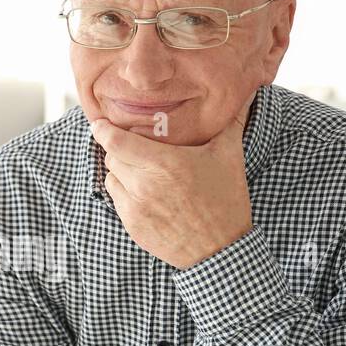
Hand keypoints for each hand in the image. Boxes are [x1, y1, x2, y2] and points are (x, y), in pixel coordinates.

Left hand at [90, 106, 252, 269]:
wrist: (221, 251)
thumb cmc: (226, 201)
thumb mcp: (230, 157)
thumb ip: (231, 122)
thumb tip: (245, 94)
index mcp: (164, 164)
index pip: (115, 141)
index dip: (103, 129)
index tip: (101, 123)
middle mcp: (144, 185)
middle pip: (111, 157)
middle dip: (118, 149)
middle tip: (133, 146)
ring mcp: (135, 208)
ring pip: (110, 178)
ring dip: (120, 171)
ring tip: (142, 171)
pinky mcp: (132, 226)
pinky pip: (116, 200)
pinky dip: (124, 193)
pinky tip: (145, 193)